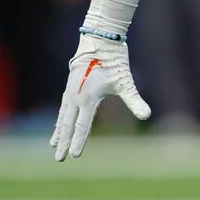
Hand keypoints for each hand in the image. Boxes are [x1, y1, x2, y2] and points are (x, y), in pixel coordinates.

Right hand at [50, 34, 149, 160]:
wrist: (99, 39)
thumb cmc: (114, 61)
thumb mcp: (125, 82)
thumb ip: (134, 101)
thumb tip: (146, 115)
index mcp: (87, 98)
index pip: (82, 126)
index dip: (78, 142)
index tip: (74, 156)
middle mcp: (75, 96)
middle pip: (68, 124)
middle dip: (64, 142)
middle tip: (59, 159)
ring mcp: (70, 91)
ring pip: (63, 116)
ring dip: (59, 132)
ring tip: (53, 145)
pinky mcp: (70, 86)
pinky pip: (63, 107)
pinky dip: (60, 119)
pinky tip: (59, 125)